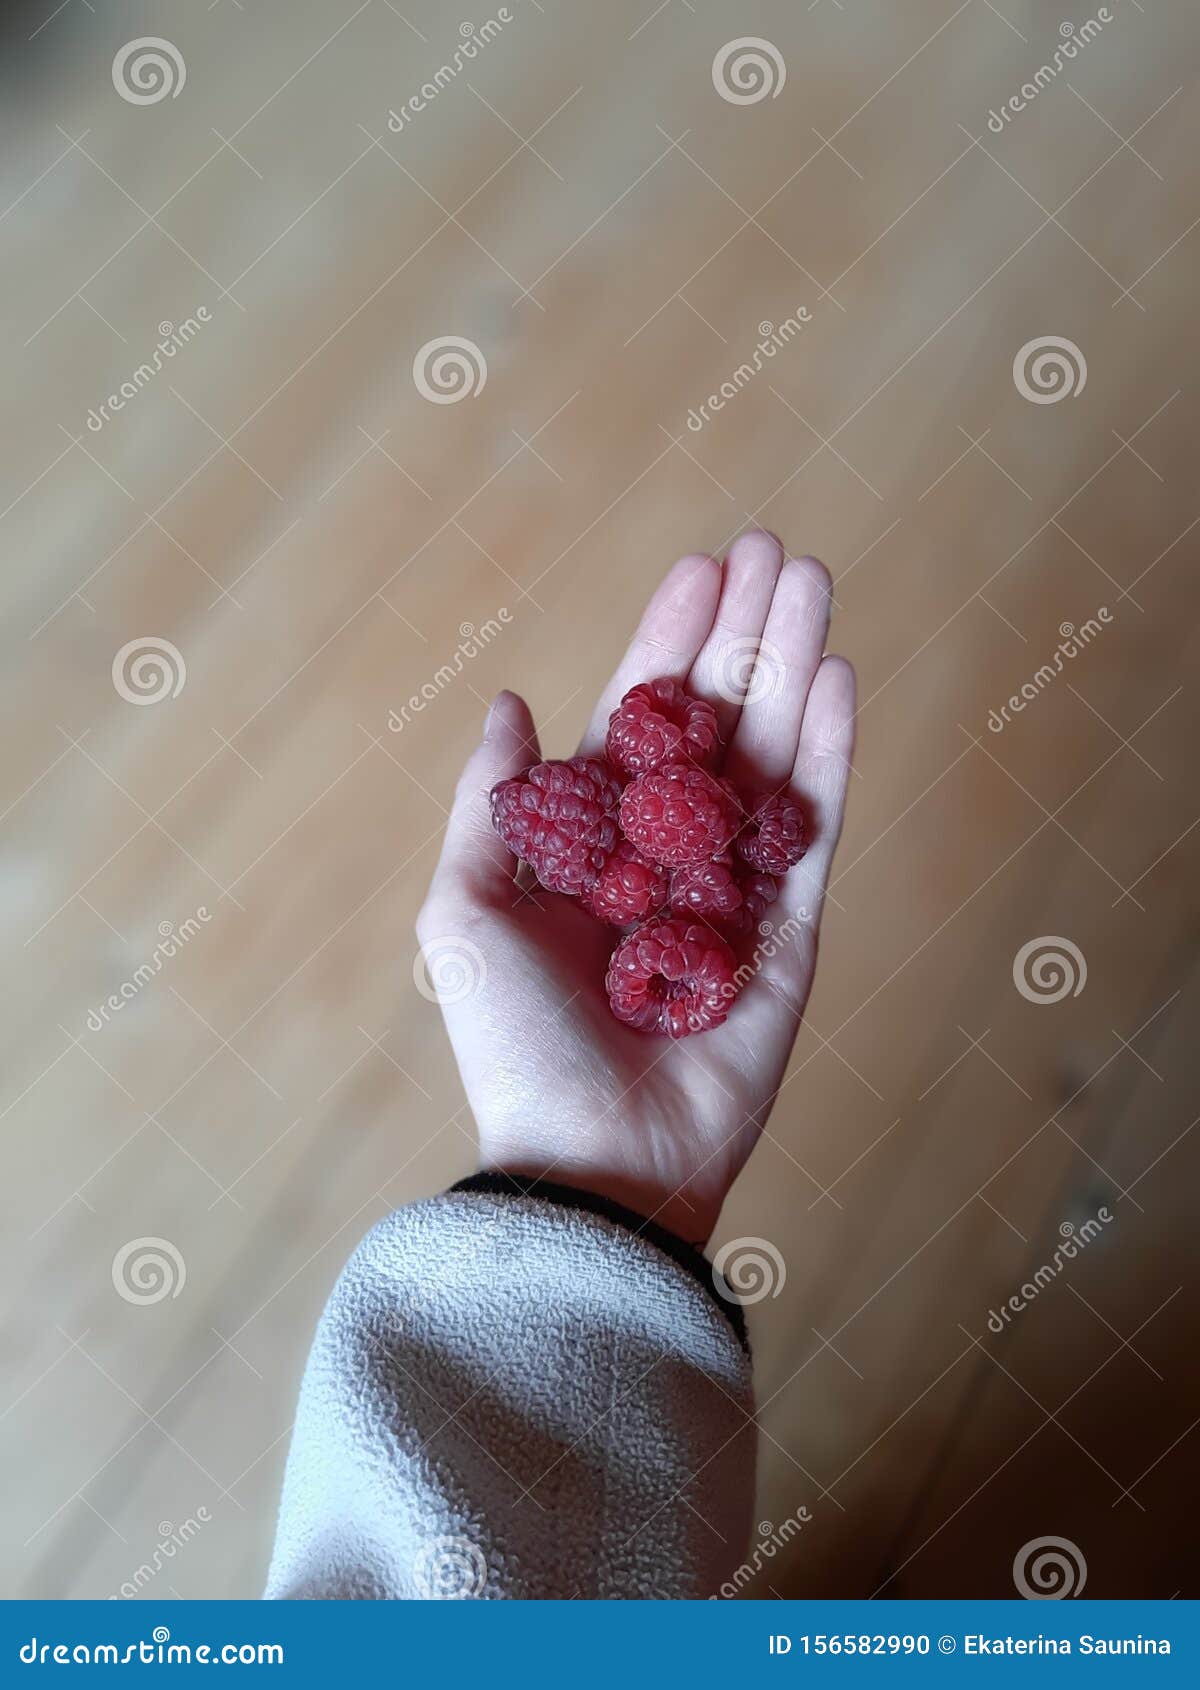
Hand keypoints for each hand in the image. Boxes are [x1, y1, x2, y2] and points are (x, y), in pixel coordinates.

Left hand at [416, 531, 855, 1244]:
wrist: (592, 1158)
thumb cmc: (516, 1042)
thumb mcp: (466, 910)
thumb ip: (493, 804)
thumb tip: (508, 700)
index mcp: (593, 843)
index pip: (639, 719)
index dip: (669, 641)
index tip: (700, 566)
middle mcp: (669, 854)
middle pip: (718, 721)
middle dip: (746, 634)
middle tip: (773, 548)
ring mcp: (737, 890)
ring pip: (773, 755)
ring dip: (795, 668)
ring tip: (814, 582)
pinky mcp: (792, 933)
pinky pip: (815, 831)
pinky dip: (829, 755)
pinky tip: (839, 679)